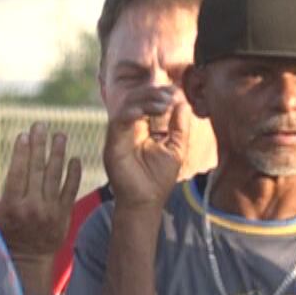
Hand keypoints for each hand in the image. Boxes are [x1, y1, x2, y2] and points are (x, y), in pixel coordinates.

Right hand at [0, 126, 83, 263]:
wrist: (25, 262)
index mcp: (10, 207)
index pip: (17, 173)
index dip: (21, 153)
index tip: (23, 135)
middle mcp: (31, 209)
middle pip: (37, 171)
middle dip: (39, 146)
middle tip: (41, 126)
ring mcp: (50, 213)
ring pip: (55, 178)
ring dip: (58, 154)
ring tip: (60, 136)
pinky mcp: (64, 217)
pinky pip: (70, 191)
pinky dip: (73, 175)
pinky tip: (74, 159)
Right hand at [103, 85, 190, 210]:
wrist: (145, 202)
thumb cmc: (158, 179)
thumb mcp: (176, 148)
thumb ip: (179, 127)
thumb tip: (183, 102)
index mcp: (141, 128)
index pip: (147, 102)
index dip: (159, 93)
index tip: (176, 92)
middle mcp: (128, 128)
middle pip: (136, 99)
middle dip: (154, 93)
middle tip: (170, 95)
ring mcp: (119, 134)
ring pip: (127, 105)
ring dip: (146, 100)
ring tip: (164, 104)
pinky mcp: (113, 143)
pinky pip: (118, 120)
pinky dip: (132, 112)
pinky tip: (148, 111)